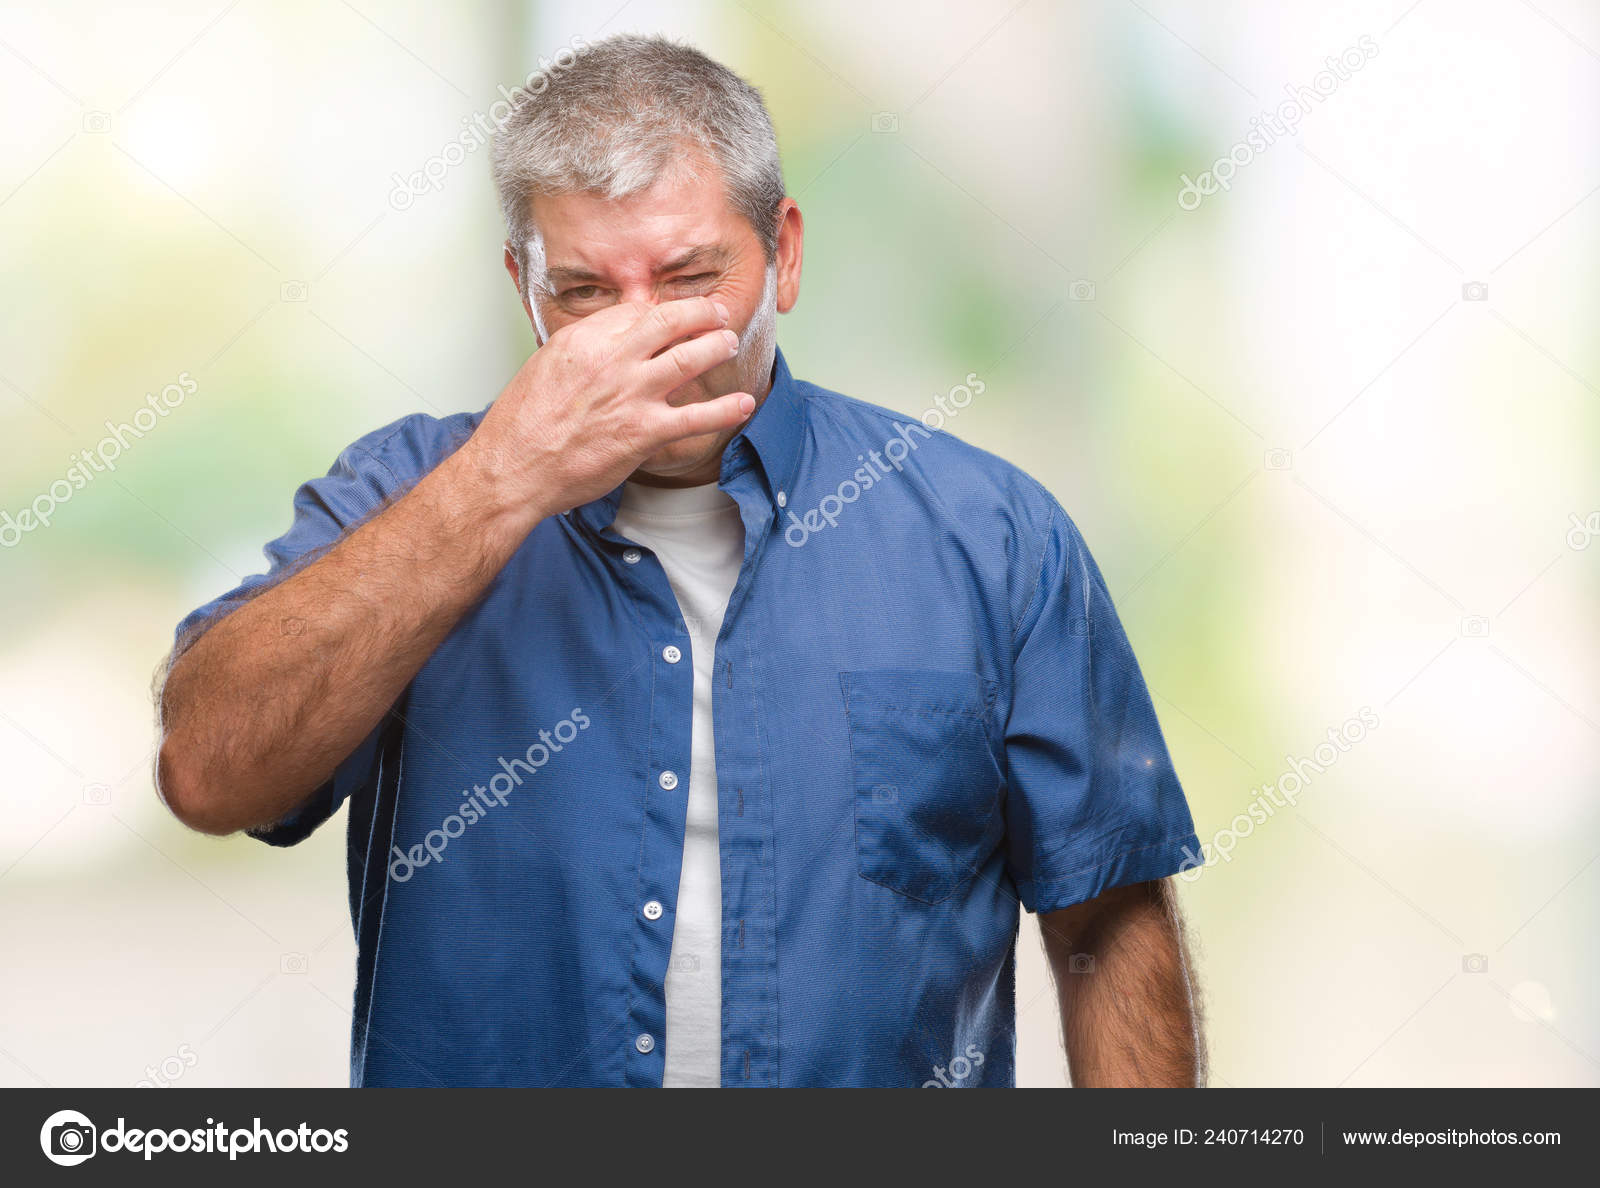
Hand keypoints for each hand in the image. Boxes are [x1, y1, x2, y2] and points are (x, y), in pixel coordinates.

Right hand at [464, 297, 755, 521]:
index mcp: (584, 339)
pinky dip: (726, 409)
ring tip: (729, 343)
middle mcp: (611, 359)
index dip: (660, 311)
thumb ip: (584, 351)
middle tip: (717, 314)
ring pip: (691, 358)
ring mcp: (631, 394)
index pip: (636, 310)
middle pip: (671, 321)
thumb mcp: (546, 366)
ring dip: (717, 346)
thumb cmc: (523, 424)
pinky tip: (743, 404)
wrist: (514, 468)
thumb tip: (612, 342)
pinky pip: (697, 416)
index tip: (673, 315)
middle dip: (702, 313)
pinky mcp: (644, 432)